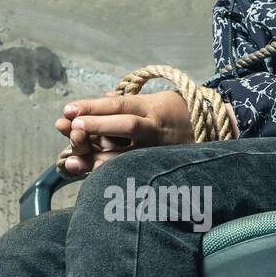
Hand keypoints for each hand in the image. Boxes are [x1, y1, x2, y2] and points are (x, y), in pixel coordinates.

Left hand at [55, 90, 195, 175]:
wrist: (206, 132)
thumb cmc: (173, 114)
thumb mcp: (154, 100)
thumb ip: (127, 103)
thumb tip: (105, 98)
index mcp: (151, 108)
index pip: (119, 105)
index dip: (93, 107)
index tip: (68, 109)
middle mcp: (154, 129)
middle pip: (125, 126)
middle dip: (98, 126)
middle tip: (73, 127)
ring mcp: (157, 150)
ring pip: (128, 154)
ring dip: (97, 159)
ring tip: (71, 162)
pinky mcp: (157, 167)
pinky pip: (131, 172)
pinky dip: (110, 175)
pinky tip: (90, 178)